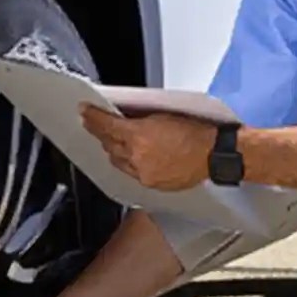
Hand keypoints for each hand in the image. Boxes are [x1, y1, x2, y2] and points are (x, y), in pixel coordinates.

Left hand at [81, 104, 214, 190]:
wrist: (211, 154)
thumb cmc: (194, 132)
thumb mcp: (162, 116)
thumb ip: (138, 119)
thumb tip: (123, 119)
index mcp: (138, 135)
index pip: (106, 126)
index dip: (92, 118)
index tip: (85, 112)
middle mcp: (136, 156)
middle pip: (109, 144)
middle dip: (101, 134)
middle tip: (96, 125)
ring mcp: (143, 173)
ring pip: (117, 161)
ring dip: (113, 150)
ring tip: (113, 142)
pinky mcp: (151, 184)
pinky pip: (131, 173)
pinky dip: (128, 165)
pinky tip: (132, 159)